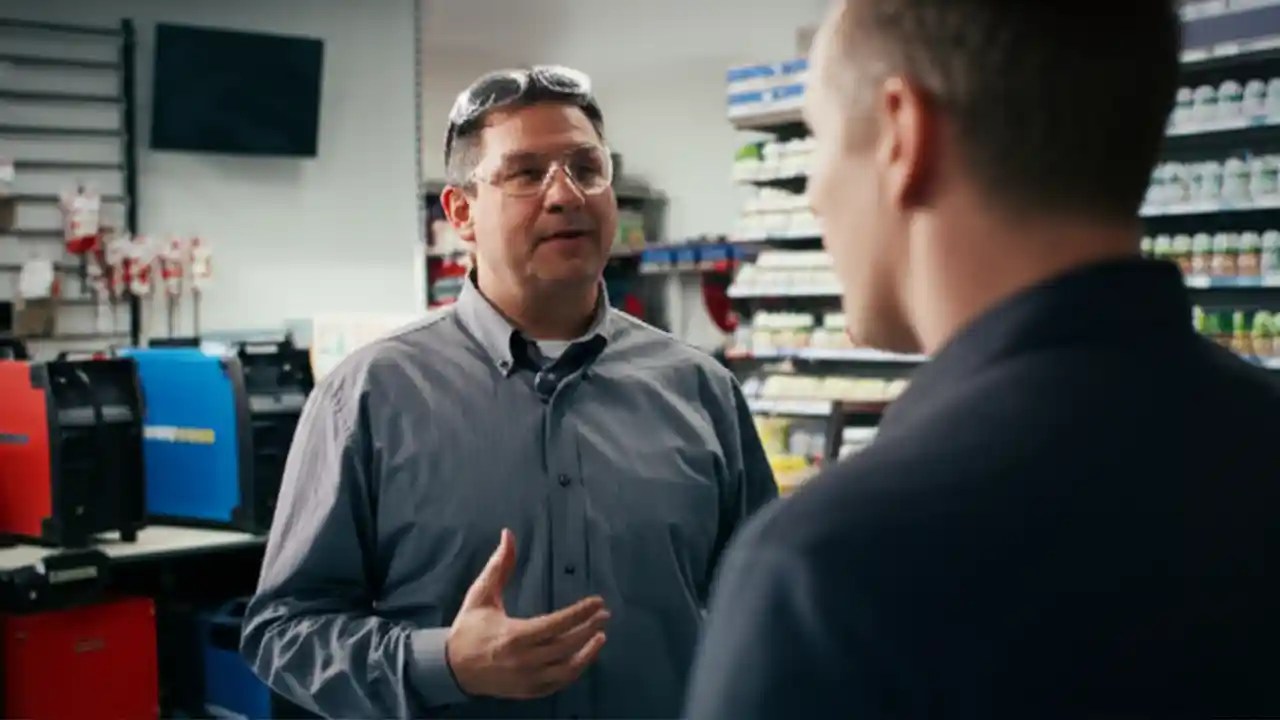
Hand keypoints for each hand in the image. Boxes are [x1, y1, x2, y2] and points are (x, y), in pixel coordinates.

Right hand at [446, 528, 608, 699]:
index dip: (580, 613)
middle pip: (567, 645)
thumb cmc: (468, 629)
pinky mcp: (529, 691)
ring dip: (588, 653)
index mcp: (514, 636)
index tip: (598, 602)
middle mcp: (524, 660)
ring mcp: (528, 679)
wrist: (452, 669)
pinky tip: (584, 656)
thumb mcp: (481, 595)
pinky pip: (559, 683)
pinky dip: (575, 670)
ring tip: (600, 636)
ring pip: (568, 669)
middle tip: (604, 615)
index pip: (557, 624)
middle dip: (589, 629)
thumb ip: (498, 566)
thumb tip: (508, 534)